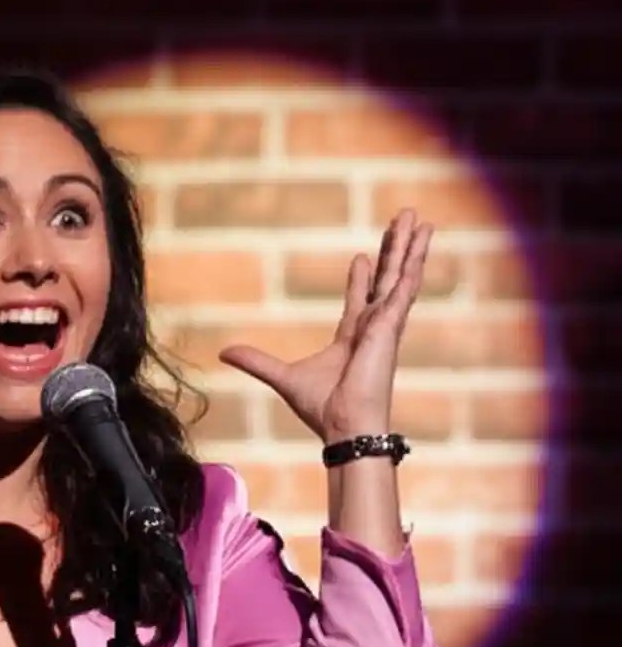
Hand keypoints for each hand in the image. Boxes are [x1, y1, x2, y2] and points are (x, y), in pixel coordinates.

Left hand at [218, 209, 433, 444]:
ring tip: (420, 219)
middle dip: (394, 251)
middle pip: (385, 280)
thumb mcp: (282, 377)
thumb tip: (225, 352)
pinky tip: (421, 242)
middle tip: (404, 222)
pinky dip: (412, 265)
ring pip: (400, 277)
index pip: (360, 299)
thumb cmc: (322, 409)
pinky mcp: (390, 327)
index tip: (362, 256)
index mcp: (352, 337)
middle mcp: (373, 328)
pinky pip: (403, 288)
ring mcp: (385, 326)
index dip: (361, 278)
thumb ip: (256, 361)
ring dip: (410, 248)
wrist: (344, 426)